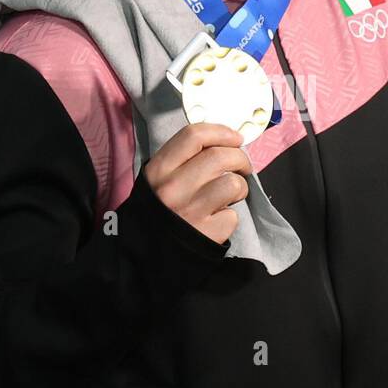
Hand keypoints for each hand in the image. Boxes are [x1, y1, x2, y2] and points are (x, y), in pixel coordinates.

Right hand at [144, 122, 251, 244]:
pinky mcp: (206, 233)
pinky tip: (218, 218)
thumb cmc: (159, 212)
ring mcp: (190, 211)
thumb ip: (183, 160)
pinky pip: (232, 215)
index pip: (194, 135)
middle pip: (220, 156)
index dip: (221, 132)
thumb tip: (223, 144)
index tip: (235, 138)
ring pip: (232, 184)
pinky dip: (230, 216)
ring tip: (231, 195)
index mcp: (159, 169)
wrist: (145, 255)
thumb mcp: (158, 180)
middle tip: (242, 166)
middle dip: (240, 158)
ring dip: (240, 187)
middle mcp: (173, 188)